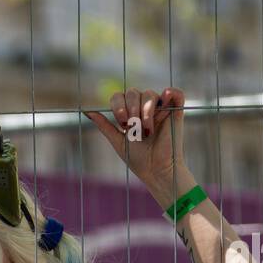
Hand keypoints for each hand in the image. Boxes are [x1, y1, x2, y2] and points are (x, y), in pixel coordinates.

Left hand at [83, 87, 189, 201]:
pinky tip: (166, 96)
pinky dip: (171, 92)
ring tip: (146, 130)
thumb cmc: (137, 158)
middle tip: (133, 127)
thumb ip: (104, 125)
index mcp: (130, 112)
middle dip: (130, 109)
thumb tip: (86, 111)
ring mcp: (160, 108)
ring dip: (145, 111)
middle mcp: (144, 107)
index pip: (120, 96)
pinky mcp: (176, 111)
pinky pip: (176, 93)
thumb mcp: (117, 141)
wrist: (155, 170)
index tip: (122, 123)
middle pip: (133, 92)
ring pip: (149, 94)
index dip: (118, 106)